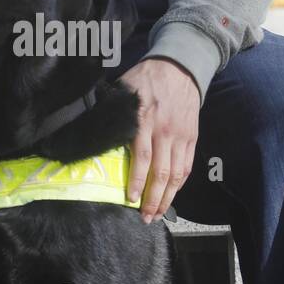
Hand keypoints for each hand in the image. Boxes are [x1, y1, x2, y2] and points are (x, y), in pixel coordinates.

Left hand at [117, 58, 200, 222]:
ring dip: (168, 197)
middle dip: (153, 199)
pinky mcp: (191, 137)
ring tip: (159, 213)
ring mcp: (180, 136)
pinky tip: (172, 195)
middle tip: (146, 217)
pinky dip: (180, 183)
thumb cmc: (145, 78)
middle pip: (160, 173)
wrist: (180, 67)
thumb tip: (92, 131)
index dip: (136, 181)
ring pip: (175, 174)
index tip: (130, 199)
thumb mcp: (123, 90)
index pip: (141, 157)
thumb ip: (112, 112)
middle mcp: (164, 131)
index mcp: (144, 120)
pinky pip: (186, 166)